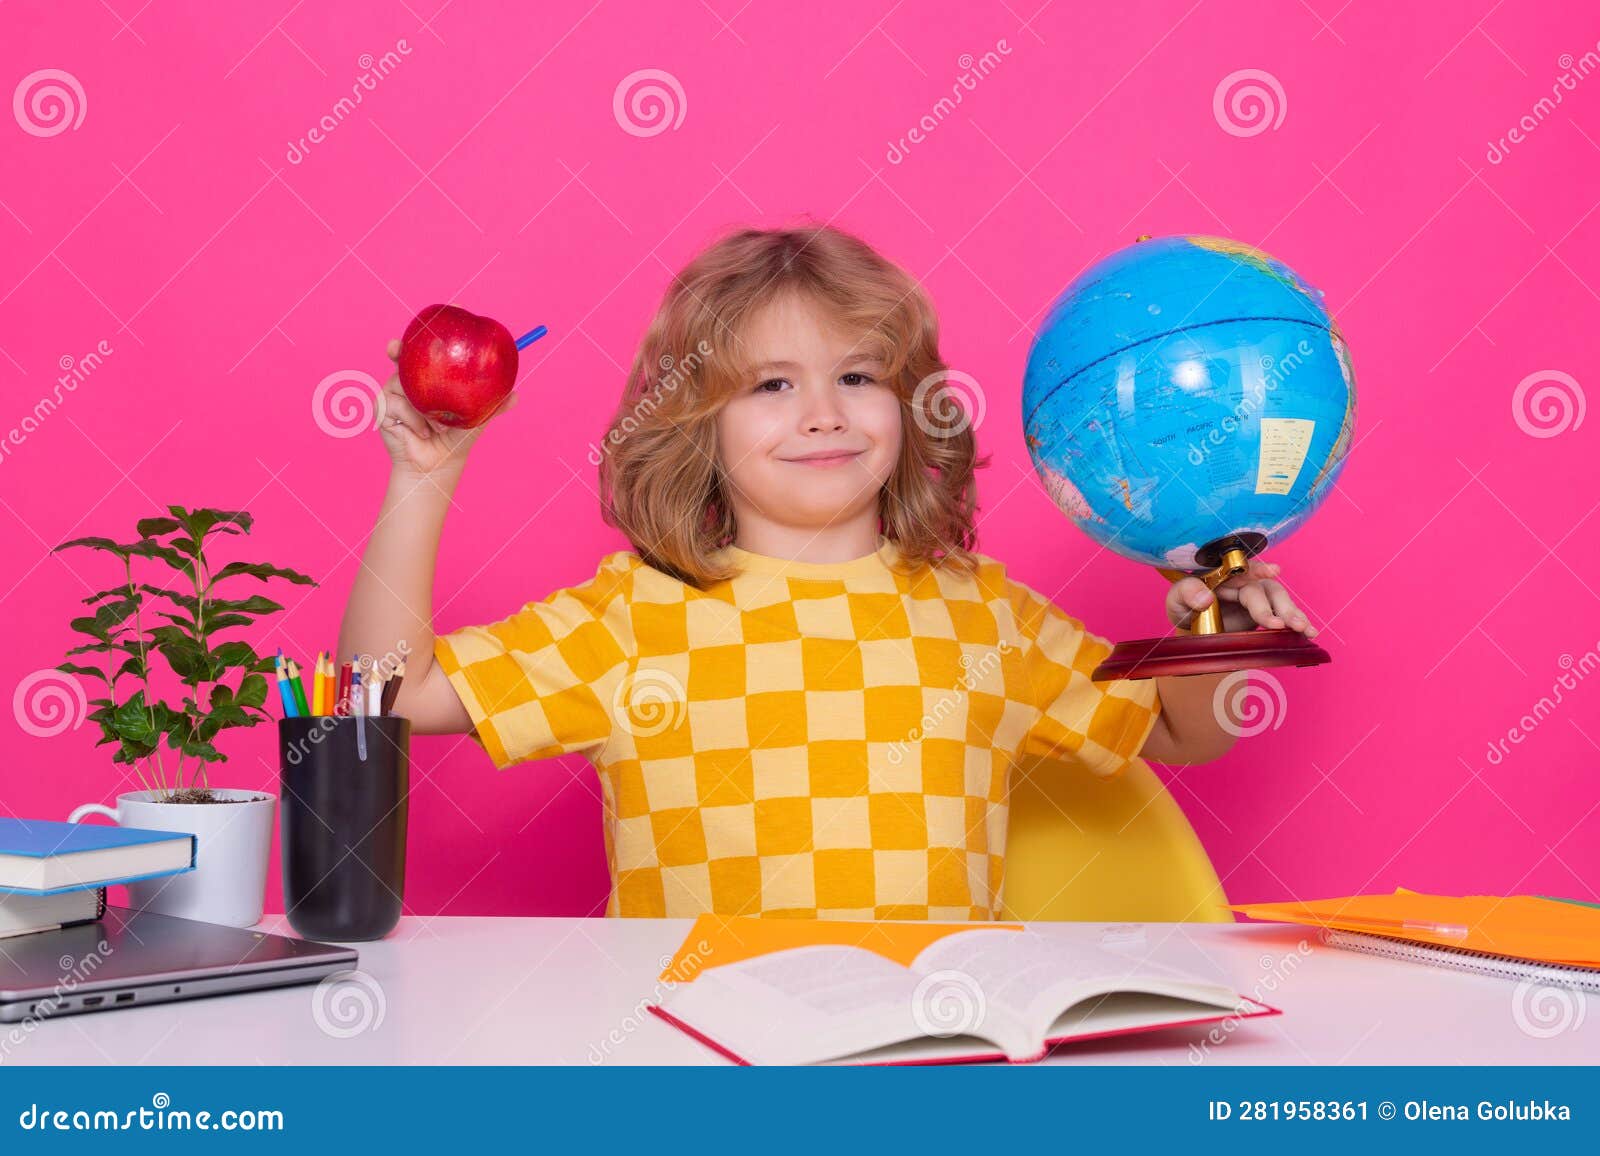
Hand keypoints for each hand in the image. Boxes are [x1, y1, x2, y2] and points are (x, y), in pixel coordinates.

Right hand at [376, 338, 519, 477]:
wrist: (437, 464)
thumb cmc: (455, 439)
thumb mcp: (476, 419)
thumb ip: (493, 406)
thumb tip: (516, 396)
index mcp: (429, 377)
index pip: (425, 350)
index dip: (428, 330)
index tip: (443, 311)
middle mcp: (409, 381)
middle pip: (400, 356)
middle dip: (397, 348)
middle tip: (398, 347)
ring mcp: (393, 393)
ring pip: (400, 384)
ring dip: (422, 406)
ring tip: (439, 425)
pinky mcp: (382, 409)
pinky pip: (395, 404)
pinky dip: (413, 418)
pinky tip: (423, 432)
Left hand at [1165, 558, 1318, 636]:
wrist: (1193, 628)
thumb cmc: (1185, 608)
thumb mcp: (1176, 600)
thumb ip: (1186, 594)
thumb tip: (1205, 598)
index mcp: (1222, 571)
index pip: (1242, 566)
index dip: (1258, 569)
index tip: (1273, 572)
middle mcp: (1243, 580)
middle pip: (1263, 588)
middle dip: (1275, 605)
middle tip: (1282, 623)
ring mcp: (1257, 595)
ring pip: (1278, 599)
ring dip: (1292, 613)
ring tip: (1302, 629)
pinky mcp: (1267, 611)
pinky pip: (1285, 613)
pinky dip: (1298, 622)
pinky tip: (1310, 633)